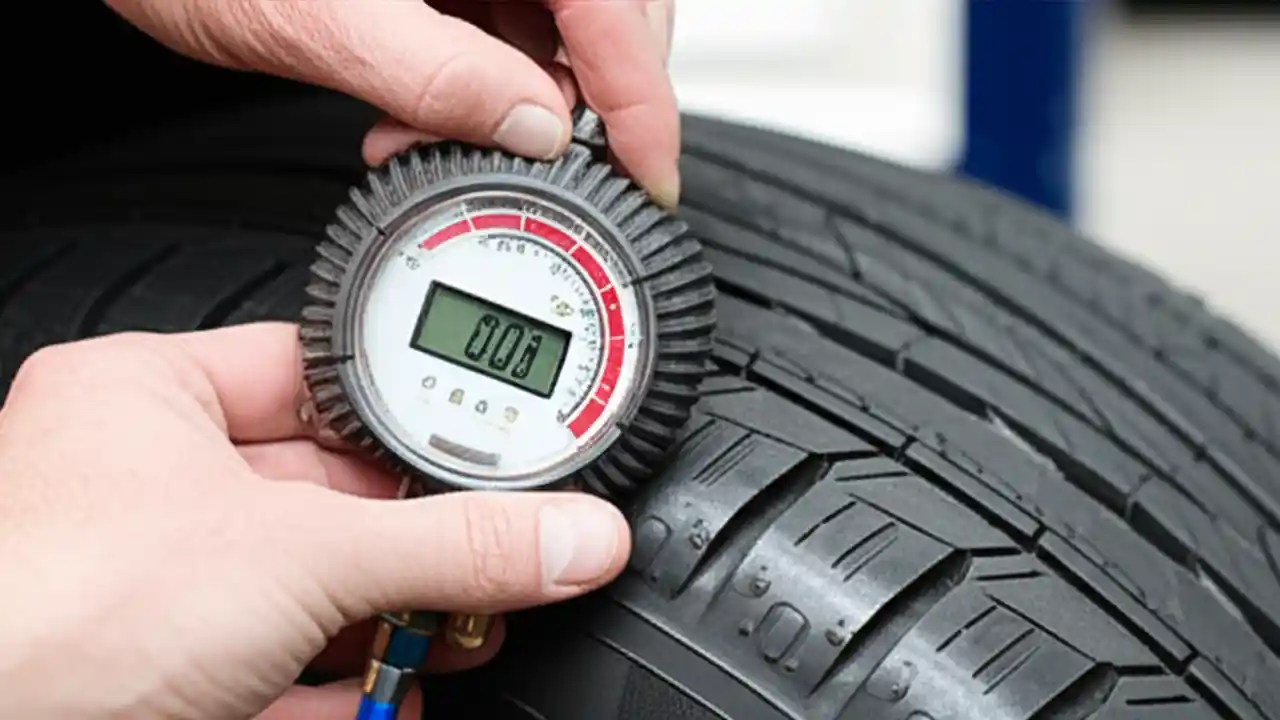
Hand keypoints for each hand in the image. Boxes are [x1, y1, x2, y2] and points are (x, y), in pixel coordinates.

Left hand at [0, 323, 630, 718]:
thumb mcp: (295, 558)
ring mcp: (148, 585)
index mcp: (145, 395)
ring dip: (390, 615)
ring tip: (467, 623)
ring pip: (306, 585)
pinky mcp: (157, 671)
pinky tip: (390, 697)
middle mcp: (142, 483)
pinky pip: (275, 663)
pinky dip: (341, 683)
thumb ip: (450, 546)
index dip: (410, 405)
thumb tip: (567, 535)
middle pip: (325, 492)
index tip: (492, 439)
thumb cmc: (43, 618)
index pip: (315, 373)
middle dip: (414, 535)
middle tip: (498, 545)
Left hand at [101, 0, 680, 207]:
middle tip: (543, 172)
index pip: (618, 5)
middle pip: (609, 12)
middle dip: (583, 104)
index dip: (645, 100)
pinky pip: (498, 20)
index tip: (650, 174)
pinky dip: (476, 82)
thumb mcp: (309, 12)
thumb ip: (434, 73)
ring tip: (438, 144)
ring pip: (554, 24)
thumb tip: (534, 129)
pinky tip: (417, 115)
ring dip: (518, 102)